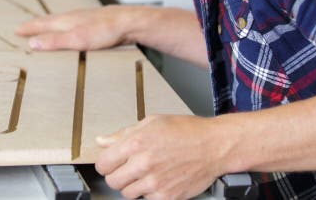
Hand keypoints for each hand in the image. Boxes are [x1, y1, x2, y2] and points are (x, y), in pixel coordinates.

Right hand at [14, 5, 135, 50]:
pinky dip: (66, 28)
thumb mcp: (76, 39)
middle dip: (37, 25)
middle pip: (50, 21)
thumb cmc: (105, 30)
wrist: (130, 23)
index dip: (29, 28)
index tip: (16, 30)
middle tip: (26, 28)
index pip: (41, 24)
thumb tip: (32, 43)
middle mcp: (73, 17)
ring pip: (62, 21)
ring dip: (51, 26)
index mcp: (66, 20)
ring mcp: (84, 19)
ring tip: (45, 29)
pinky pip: (74, 25)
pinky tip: (72, 31)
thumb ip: (54, 41)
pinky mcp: (95, 23)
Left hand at [95, 115, 226, 199]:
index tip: (111, 162)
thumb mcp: (152, 123)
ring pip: (127, 193)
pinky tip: (157, 181)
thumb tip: (102, 141)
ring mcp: (155, 182)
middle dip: (117, 175)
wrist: (214, 146)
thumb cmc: (186, 131)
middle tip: (128, 168)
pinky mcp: (167, 196)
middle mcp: (143, 164)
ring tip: (145, 174)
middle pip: (113, 181)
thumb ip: (124, 134)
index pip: (104, 163)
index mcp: (136, 142)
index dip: (106, 163)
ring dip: (132, 185)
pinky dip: (148, 194)